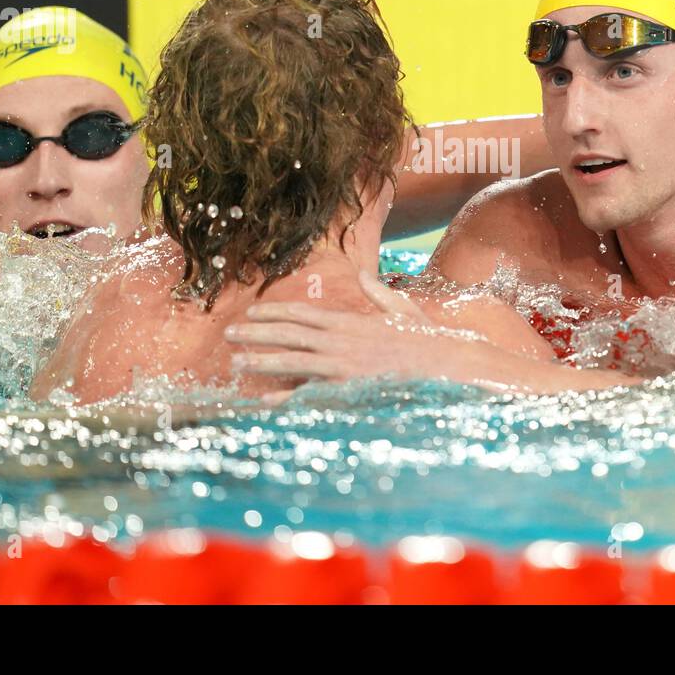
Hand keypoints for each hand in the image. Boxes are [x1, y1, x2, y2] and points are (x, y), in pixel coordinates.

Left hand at [223, 270, 449, 382]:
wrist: (445, 364)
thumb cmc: (426, 339)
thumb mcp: (402, 309)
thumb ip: (379, 294)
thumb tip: (365, 276)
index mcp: (349, 321)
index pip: (302, 313)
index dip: (274, 312)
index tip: (252, 312)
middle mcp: (340, 340)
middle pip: (288, 333)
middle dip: (255, 333)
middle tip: (228, 334)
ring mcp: (342, 365)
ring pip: (291, 360)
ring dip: (261, 361)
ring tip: (236, 362)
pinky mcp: (348, 389)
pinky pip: (309, 393)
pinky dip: (285, 395)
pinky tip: (264, 399)